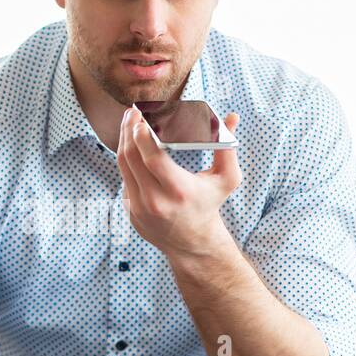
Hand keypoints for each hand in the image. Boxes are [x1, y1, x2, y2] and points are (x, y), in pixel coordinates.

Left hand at [116, 105, 240, 256]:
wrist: (193, 243)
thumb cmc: (210, 205)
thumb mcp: (226, 179)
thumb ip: (227, 146)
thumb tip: (232, 116)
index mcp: (179, 190)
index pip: (152, 158)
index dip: (141, 135)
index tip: (139, 117)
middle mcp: (156, 201)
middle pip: (132, 158)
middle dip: (128, 131)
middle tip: (131, 112)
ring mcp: (139, 208)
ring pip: (123, 167)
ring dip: (123, 142)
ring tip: (128, 123)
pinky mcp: (130, 211)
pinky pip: (125, 178)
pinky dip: (127, 160)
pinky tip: (131, 145)